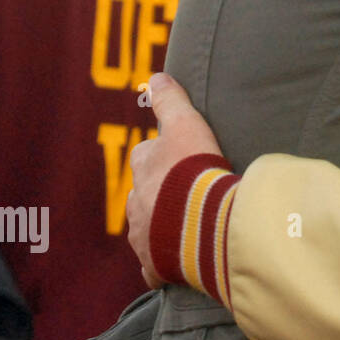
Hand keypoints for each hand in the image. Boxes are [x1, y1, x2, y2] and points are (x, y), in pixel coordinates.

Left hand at [127, 73, 220, 288]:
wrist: (203, 222)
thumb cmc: (195, 169)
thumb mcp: (186, 124)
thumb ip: (171, 101)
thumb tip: (156, 76)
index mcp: (144, 166)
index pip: (148, 155)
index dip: (165, 155)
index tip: (182, 158)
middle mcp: (136, 200)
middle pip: (146, 192)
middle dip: (161, 193)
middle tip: (190, 192)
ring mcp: (144, 234)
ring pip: (150, 227)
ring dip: (165, 225)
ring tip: (192, 224)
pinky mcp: (155, 262)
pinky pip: (157, 263)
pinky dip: (166, 260)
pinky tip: (183, 259)